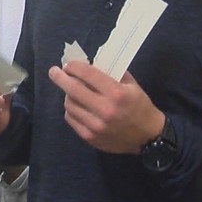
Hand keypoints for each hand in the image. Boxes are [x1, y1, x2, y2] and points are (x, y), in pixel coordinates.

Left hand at [50, 63, 164, 153]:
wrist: (148, 137)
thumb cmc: (140, 106)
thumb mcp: (132, 85)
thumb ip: (112, 73)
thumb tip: (89, 63)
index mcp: (116, 93)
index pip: (88, 75)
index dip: (74, 67)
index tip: (68, 64)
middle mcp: (104, 110)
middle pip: (73, 90)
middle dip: (60, 78)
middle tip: (53, 72)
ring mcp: (96, 126)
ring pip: (69, 105)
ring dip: (68, 95)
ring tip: (72, 91)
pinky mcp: (90, 138)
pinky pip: (71, 119)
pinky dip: (71, 110)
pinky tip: (77, 106)